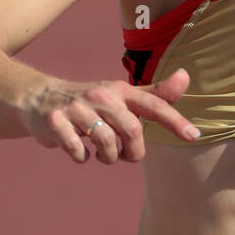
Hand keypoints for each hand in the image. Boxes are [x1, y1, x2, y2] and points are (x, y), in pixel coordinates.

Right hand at [19, 68, 196, 163]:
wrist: (41, 99)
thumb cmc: (92, 102)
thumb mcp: (123, 96)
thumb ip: (155, 94)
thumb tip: (186, 76)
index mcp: (121, 91)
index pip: (154, 105)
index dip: (175, 120)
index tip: (194, 136)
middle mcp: (101, 97)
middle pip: (132, 130)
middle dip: (133, 152)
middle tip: (125, 155)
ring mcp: (77, 108)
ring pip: (106, 143)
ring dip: (108, 157)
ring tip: (102, 154)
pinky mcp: (55, 122)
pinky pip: (78, 150)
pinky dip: (82, 157)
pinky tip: (80, 152)